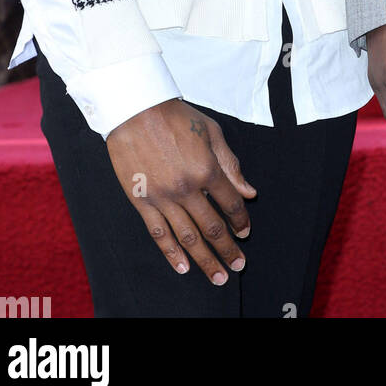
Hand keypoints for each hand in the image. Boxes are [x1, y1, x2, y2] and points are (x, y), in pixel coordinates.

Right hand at [105, 98, 255, 284]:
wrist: (136, 110)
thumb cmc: (176, 117)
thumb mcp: (213, 133)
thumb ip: (231, 165)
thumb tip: (249, 192)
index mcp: (207, 169)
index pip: (230, 204)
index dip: (241, 221)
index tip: (245, 233)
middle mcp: (187, 188)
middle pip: (212, 227)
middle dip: (227, 249)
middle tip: (238, 266)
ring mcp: (163, 197)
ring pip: (187, 236)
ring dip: (204, 259)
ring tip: (217, 275)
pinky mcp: (142, 201)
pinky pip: (158, 233)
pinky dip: (171, 252)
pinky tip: (182, 266)